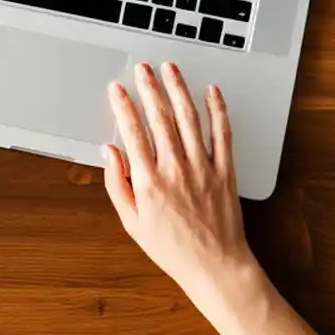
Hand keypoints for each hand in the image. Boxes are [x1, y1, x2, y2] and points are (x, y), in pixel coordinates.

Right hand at [101, 62, 256, 307]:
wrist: (214, 266)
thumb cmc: (172, 248)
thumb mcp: (132, 222)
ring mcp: (202, 167)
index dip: (123, 105)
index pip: (132, 132)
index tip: (117, 89)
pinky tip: (211, 91)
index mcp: (149, 182)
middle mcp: (175, 169)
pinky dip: (218, 110)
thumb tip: (109, 152)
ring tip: (170, 69)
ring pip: (189, 118)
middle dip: (149, 88)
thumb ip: (116, 184)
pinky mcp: (224, 171)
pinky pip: (222, 133)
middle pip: (160, 118)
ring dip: (178, 89)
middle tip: (142, 69)